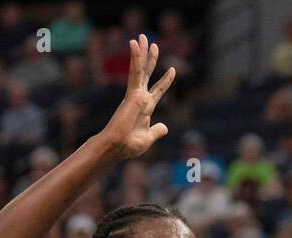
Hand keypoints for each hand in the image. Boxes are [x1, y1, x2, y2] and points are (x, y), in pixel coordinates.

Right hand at [97, 35, 174, 159]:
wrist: (118, 147)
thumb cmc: (130, 145)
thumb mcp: (148, 137)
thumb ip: (157, 130)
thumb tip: (164, 127)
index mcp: (146, 108)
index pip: (158, 90)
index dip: (165, 80)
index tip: (172, 70)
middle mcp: (141, 98)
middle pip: (147, 74)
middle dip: (151, 59)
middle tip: (153, 43)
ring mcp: (136, 94)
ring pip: (141, 69)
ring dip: (142, 52)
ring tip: (143, 37)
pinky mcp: (132, 93)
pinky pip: (135, 72)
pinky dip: (136, 58)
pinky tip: (134, 43)